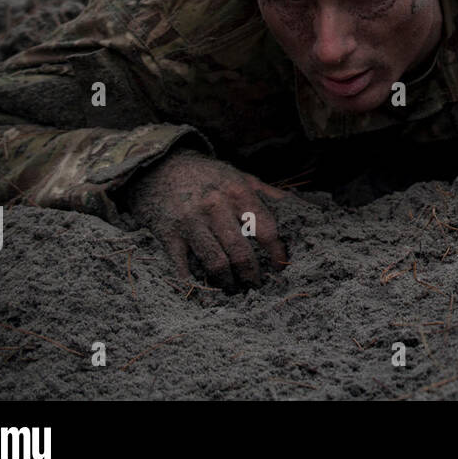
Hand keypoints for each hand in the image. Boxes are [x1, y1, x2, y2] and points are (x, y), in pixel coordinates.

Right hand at [123, 150, 288, 289]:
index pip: (266, 229)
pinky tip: (206, 290)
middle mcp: (216, 207)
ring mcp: (191, 222)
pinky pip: (184, 268)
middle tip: (256, 286)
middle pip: (241, 252)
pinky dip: (196, 284)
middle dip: (252, 275)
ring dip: (228, 283)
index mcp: (238, 192)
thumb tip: (298, 206)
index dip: (276, 252)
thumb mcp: (238, 176)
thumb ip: (266, 193)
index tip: (280, 267)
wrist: (159, 168)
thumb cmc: (206, 175)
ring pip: (216, 263)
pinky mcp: (169, 236)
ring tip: (234, 289)